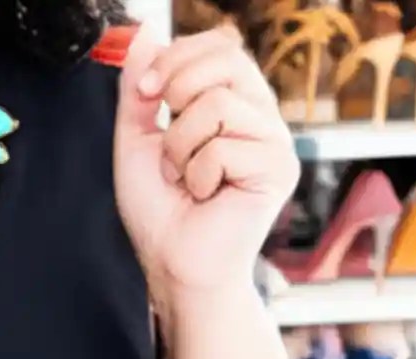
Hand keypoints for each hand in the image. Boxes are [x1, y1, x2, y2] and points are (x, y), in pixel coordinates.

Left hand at [114, 26, 299, 310]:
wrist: (174, 266)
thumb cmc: (160, 212)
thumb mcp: (136, 141)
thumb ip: (139, 91)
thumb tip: (142, 36)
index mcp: (234, 104)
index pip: (221, 46)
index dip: (176, 58)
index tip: (144, 92)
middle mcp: (261, 116)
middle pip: (227, 59)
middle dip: (175, 91)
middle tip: (162, 136)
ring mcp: (274, 142)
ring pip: (218, 103)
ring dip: (179, 145)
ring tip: (183, 178)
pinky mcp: (279, 169)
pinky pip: (225, 146)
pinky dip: (197, 174)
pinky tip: (203, 197)